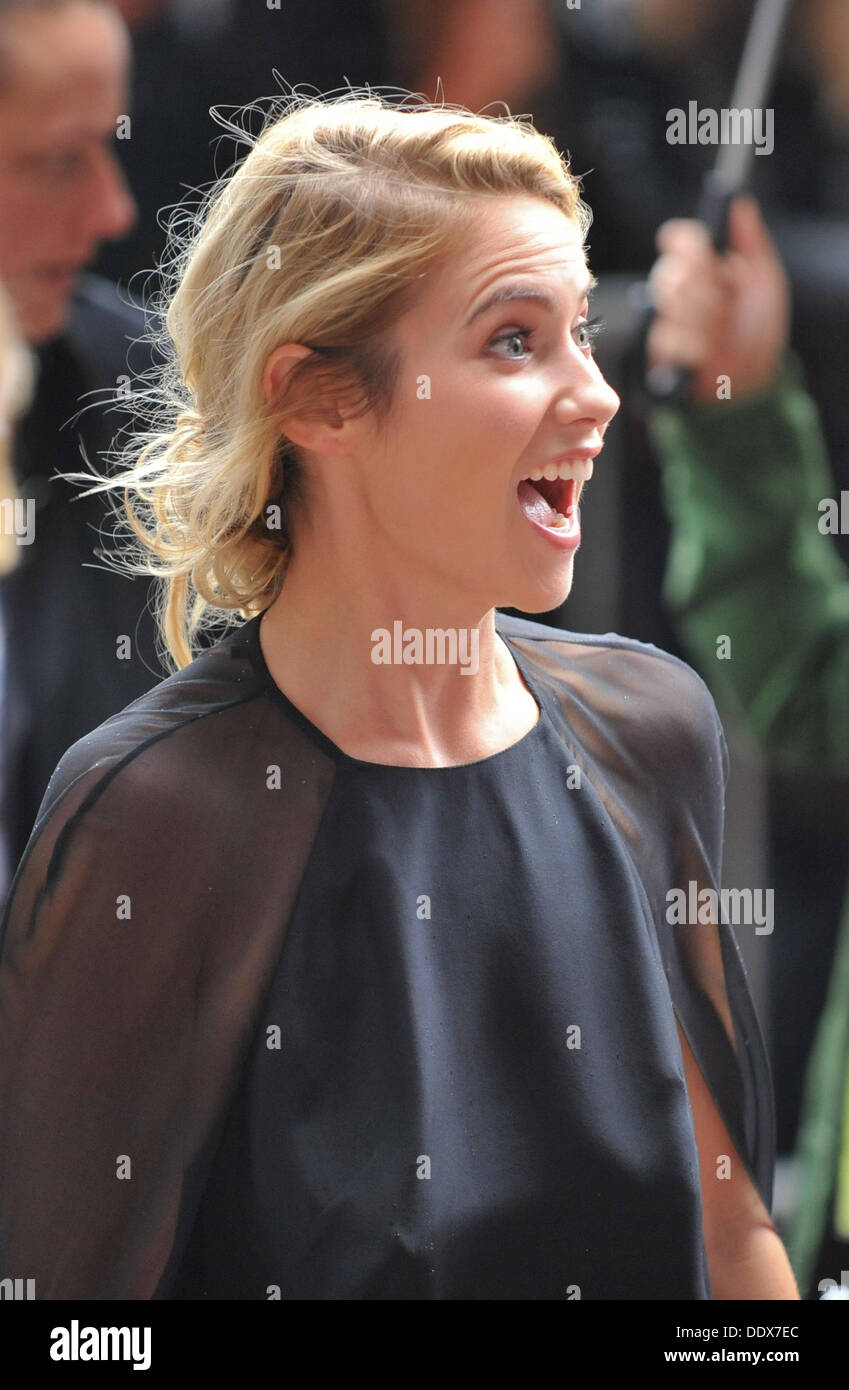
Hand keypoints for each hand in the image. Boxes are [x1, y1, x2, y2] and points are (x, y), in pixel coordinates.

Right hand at [646, 196, 790, 404]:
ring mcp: (665, 322)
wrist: (751, 381)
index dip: (689, 244)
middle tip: (724, 307)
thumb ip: (751, 241)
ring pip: (672, 304)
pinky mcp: (656, 352)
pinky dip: (695, 346)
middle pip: (674, 269)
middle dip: (706, 289)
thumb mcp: (765, 283)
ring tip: (718, 336)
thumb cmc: (757, 334)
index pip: (680, 240)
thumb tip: (738, 204)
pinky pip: (668, 336)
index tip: (707, 256)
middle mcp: (679, 292)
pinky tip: (706, 355)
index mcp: (701, 270)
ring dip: (704, 320)